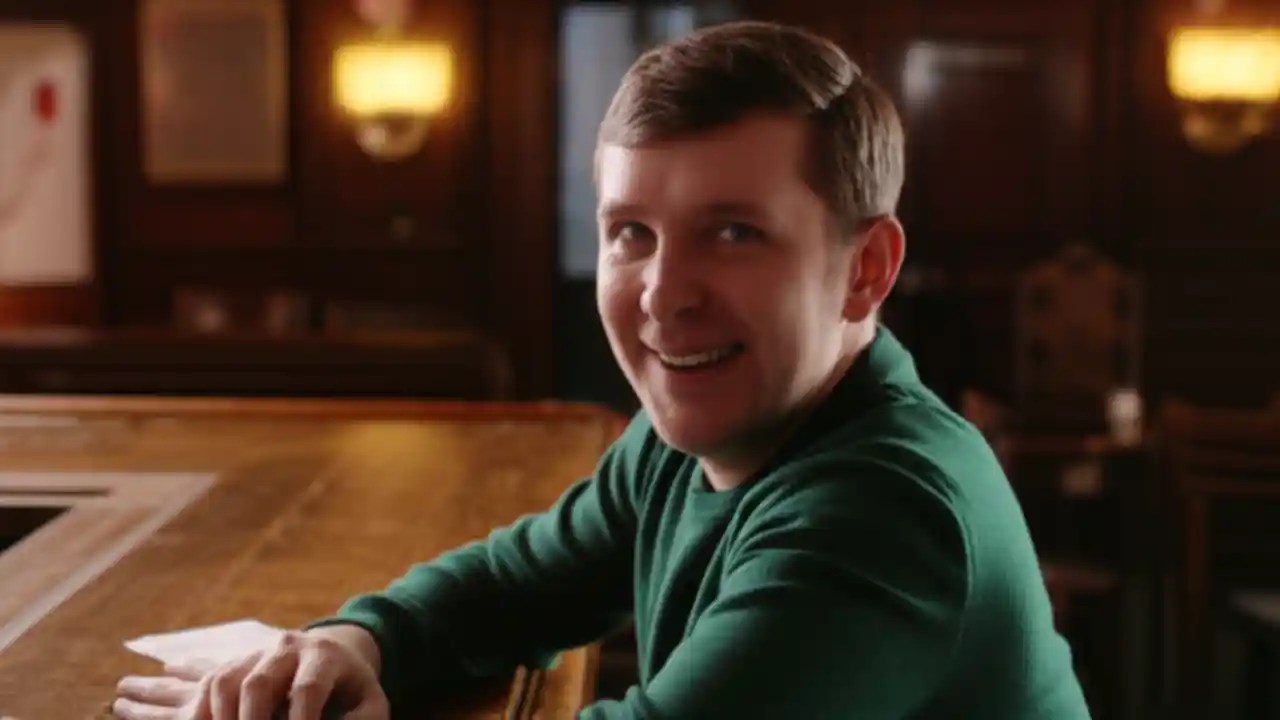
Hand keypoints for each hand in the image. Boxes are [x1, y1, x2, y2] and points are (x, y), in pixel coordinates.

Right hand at [113, 628, 387, 719]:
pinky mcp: (236, 663)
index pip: (309, 687)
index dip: (301, 717)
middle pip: (258, 679)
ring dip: (213, 715)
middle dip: (248, 717)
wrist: (337, 655)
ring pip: (224, 678)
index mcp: (324, 656)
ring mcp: (256, 653)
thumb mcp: (369, 704)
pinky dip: (195, 709)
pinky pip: (206, 683)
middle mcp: (286, 648)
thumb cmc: (353, 690)